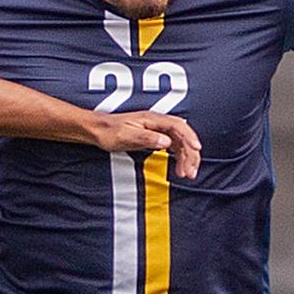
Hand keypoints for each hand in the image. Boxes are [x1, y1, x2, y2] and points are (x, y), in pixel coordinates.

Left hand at [88, 110, 202, 179]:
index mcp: (153, 119)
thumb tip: (167, 142)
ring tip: (187, 174)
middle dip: (190, 153)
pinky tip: (180, 167)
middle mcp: (158, 123)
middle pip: (183, 136)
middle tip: (191, 172)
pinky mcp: (154, 137)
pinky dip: (179, 157)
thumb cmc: (109, 132)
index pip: (178, 127)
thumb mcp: (127, 136)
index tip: (196, 150)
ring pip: (180, 142)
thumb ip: (147, 138)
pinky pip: (173, 146)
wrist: (97, 131)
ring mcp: (157, 130)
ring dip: (186, 157)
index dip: (190, 138)